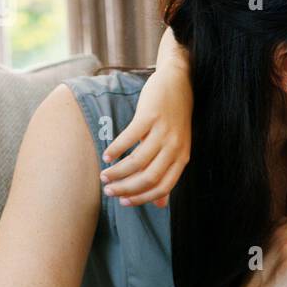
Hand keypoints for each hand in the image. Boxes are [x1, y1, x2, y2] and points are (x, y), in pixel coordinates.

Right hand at [100, 30, 192, 207]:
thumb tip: (161, 205)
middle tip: (109, 190)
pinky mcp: (151, 116)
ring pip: (138, 160)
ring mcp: (164, 131)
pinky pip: (130, 138)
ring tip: (104, 174)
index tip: (124, 202)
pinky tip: (107, 155)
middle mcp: (175, 146)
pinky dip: (116, 149)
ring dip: (118, 171)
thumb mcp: (176, 147)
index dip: (142, 198)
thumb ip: (167, 174)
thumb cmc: (174, 117)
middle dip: (126, 188)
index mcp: (182, 157)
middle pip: (149, 177)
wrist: (177, 82)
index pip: (163, 187)